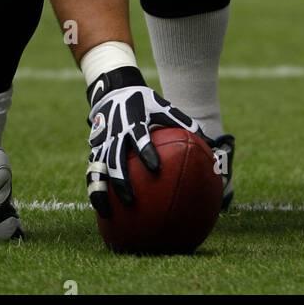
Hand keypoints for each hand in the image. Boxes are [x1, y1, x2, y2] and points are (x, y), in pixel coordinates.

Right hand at [86, 66, 203, 216]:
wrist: (113, 91)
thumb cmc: (144, 103)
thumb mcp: (162, 106)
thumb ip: (183, 122)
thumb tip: (211, 142)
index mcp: (133, 121)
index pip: (139, 137)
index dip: (146, 151)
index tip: (156, 168)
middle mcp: (115, 134)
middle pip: (115, 159)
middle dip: (121, 181)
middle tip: (132, 201)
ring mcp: (102, 144)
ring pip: (98, 169)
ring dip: (101, 191)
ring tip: (107, 213)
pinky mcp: (94, 151)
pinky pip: (92, 173)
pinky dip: (95, 191)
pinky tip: (102, 211)